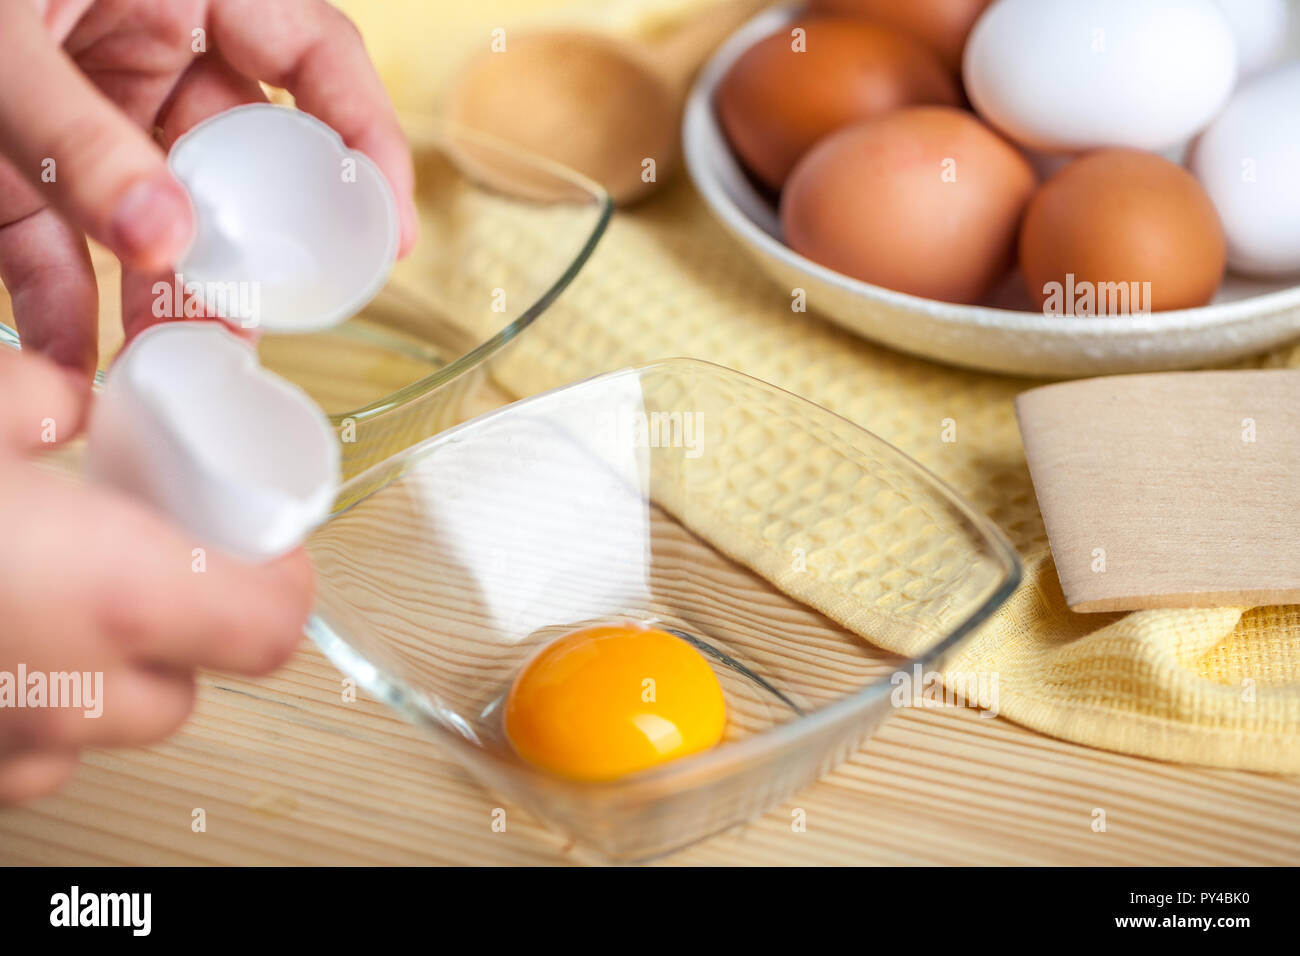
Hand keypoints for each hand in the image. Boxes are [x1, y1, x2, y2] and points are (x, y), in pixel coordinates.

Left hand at [0, 0, 418, 377]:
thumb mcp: (2, 38)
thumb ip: (77, 137)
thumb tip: (166, 241)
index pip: (313, 52)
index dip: (367, 138)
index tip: (387, 231)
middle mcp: (138, 42)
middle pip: (237, 155)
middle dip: (256, 246)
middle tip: (272, 316)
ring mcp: (79, 106)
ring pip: (151, 211)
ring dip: (164, 295)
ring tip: (177, 363)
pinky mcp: (14, 161)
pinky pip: (53, 240)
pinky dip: (64, 305)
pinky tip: (77, 364)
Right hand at [0, 347, 313, 802]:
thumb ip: (32, 395)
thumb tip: (63, 404)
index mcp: (114, 592)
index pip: (272, 624)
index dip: (284, 584)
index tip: (266, 545)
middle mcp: (78, 694)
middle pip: (192, 682)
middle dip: (185, 626)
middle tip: (145, 564)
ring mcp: (14, 750)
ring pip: (105, 729)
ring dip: (104, 673)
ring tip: (52, 601)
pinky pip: (27, 758)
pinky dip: (31, 712)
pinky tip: (0, 651)